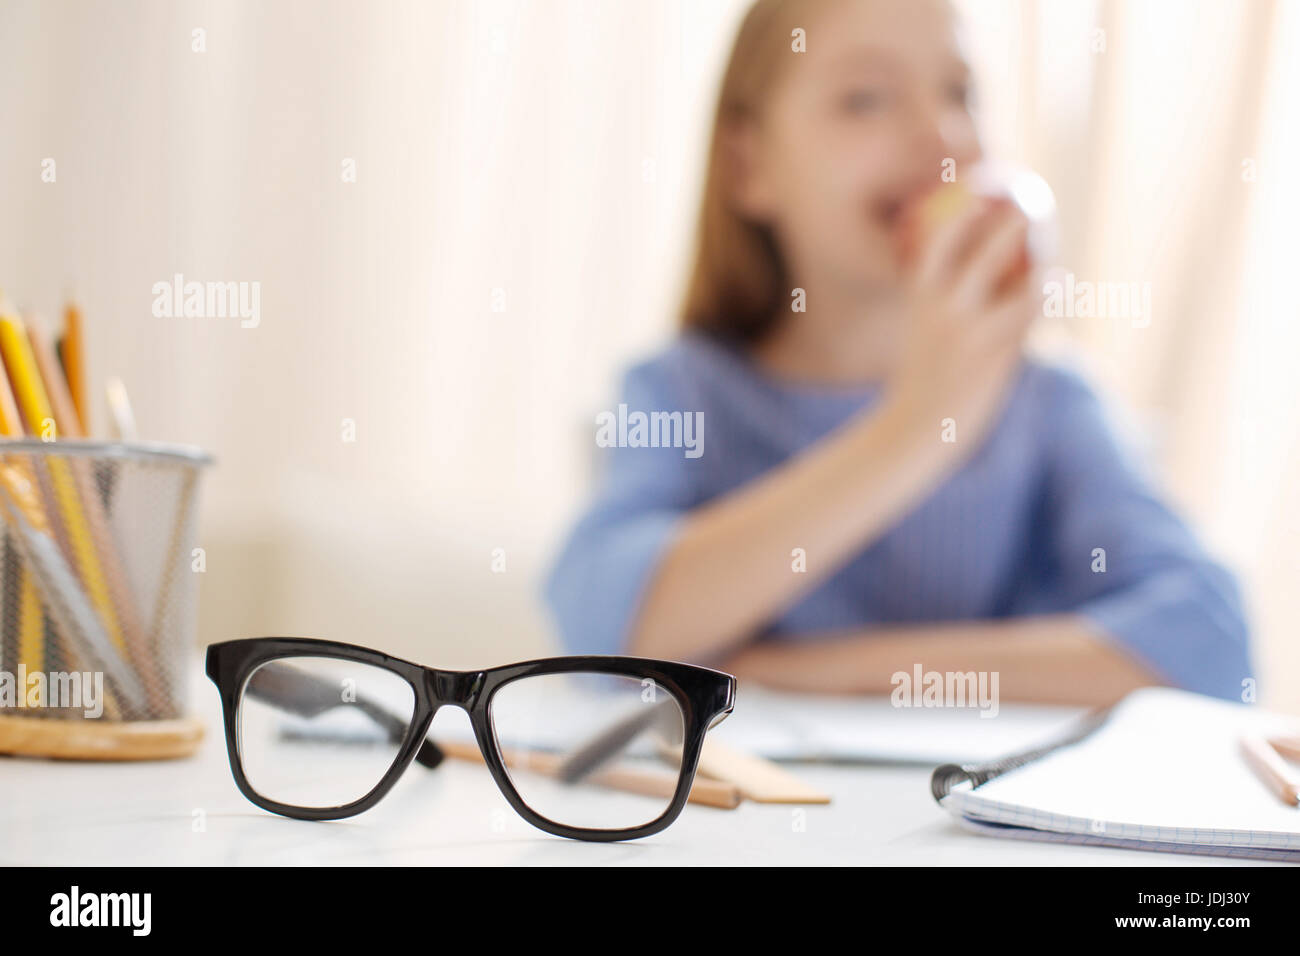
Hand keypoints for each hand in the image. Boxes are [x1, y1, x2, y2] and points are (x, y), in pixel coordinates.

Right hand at [882, 196, 1037, 456]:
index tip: (979, 191)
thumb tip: (974, 285)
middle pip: (983, 250)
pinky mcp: (995, 354)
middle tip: (1027, 207)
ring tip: (1048, 244)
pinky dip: (1047, 293)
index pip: (939, 242)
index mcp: (919, 299)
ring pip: (1015, 281)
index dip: (961, 212)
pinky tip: (1058, 282)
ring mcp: (970, 331)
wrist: (916, 427)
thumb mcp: (920, 336)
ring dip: (1036, 256)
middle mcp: (944, 309)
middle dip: (1008, 223)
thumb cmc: (919, 383)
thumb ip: (941, 309)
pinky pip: (1029, 314)